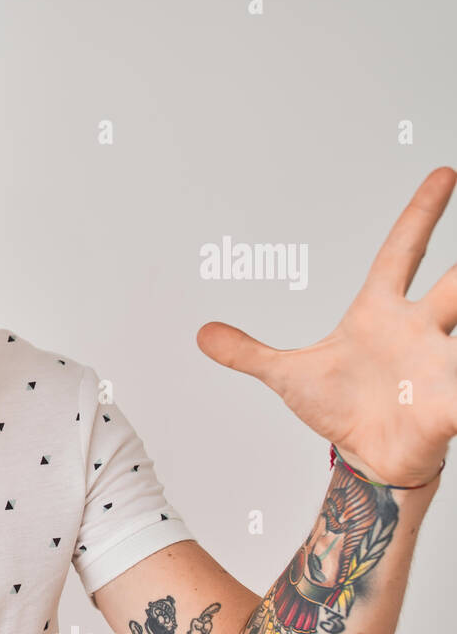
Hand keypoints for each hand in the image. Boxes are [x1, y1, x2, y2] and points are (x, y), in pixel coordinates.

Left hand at [197, 167, 456, 487]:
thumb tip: (202, 333)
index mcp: (381, 313)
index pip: (402, 252)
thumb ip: (247, 352)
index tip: (442, 175)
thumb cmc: (343, 409)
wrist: (370, 458)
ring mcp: (439, 365)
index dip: (421, 214)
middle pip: (453, 284)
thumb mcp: (287, 375)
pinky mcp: (447, 406)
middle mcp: (418, 329)